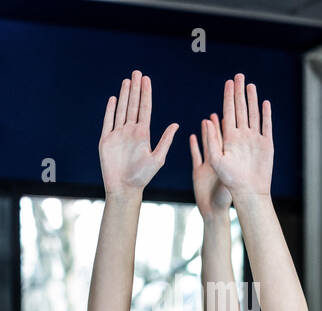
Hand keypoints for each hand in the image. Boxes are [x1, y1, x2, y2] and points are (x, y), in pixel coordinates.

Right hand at [98, 70, 178, 195]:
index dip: (146, 94)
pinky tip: (113, 99)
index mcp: (143, 134)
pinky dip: (110, 110)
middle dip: (135, 89)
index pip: (145, 109)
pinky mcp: (106, 139)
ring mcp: (118, 134)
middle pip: (133, 105)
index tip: (147, 80)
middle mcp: (131, 131)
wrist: (125, 187)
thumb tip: (176, 125)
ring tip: (127, 81)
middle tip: (137, 73)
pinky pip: (108, 121)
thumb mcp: (158, 158)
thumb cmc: (143, 177)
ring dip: (124, 95)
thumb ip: (165, 140)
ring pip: (121, 109)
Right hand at [189, 116, 230, 217]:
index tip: (232, 116)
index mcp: (228, 163)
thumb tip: (240, 159)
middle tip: (219, 113)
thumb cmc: (224, 200)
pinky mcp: (197, 171)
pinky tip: (192, 135)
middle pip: (219, 140)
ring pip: (207, 145)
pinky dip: (194, 146)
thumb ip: (232, 170)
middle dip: (218, 126)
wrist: (214, 212)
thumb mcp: (227, 182)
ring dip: (207, 132)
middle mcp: (218, 163)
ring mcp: (207, 166)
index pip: (229, 142)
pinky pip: (195, 155)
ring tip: (207, 119)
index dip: (229, 129)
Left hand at [205, 74, 273, 200]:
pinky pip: (267, 126)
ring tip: (250, 85)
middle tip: (239, 76)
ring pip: (253, 115)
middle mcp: (241, 136)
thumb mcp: (215, 161)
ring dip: (252, 100)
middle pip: (240, 109)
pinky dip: (266, 115)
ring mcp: (255, 140)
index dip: (228, 97)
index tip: (228, 83)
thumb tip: (207, 120)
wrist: (248, 193)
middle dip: (239, 92)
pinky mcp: (267, 145)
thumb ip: (211, 140)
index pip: (228, 112)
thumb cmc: (229, 181)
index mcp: (228, 137)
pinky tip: (265, 103)